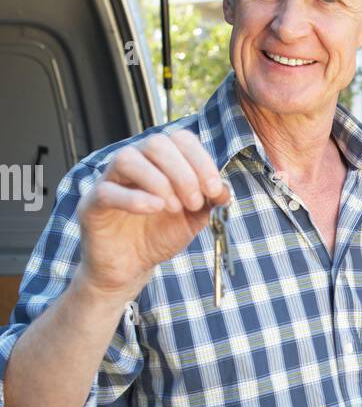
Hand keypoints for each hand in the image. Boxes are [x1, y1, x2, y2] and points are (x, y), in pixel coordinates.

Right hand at [77, 129, 230, 296]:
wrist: (132, 267)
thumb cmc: (158, 236)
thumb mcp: (193, 219)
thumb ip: (208, 202)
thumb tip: (223, 188)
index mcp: (160, 161)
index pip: (180, 139)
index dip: (201, 160)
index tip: (213, 189)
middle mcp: (135, 163)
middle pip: (155, 143)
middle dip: (183, 173)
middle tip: (193, 202)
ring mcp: (110, 180)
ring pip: (128, 158)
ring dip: (159, 181)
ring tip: (173, 208)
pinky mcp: (93, 204)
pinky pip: (108, 191)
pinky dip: (135, 198)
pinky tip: (155, 209)